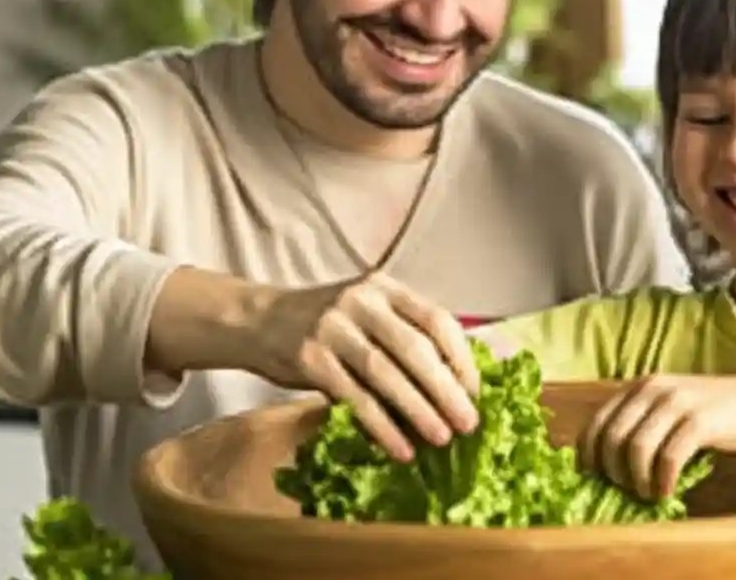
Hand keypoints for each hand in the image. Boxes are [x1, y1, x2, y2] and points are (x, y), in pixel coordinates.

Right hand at [253, 272, 479, 461]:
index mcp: (385, 288)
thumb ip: (405, 335)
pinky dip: (382, 426)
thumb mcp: (368, 313)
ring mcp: (333, 328)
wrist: (259, 321)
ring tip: (441, 438)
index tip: (475, 392)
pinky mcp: (310, 359)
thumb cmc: (328, 325)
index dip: (461, 358)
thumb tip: (457, 387)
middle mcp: (361, 301)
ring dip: (418, 410)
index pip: (437, 320)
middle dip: (447, 390)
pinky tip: (400, 448)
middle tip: (468, 423)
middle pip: (415, 348)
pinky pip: (354, 398)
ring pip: (386, 374)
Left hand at [580, 374, 735, 499]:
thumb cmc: (708, 412)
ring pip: (637, 448)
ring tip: (646, 494)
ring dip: (637, 479)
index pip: (598, 420)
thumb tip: (609, 468)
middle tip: (623, 490)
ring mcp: (676, 403)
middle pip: (613, 437)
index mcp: (640, 387)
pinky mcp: (699, 421)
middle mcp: (653, 389)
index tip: (590, 477)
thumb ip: (641, 425)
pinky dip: (662, 480)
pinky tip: (665, 492)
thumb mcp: (667, 409)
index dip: (588, 452)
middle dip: (612, 470)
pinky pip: (669, 457)